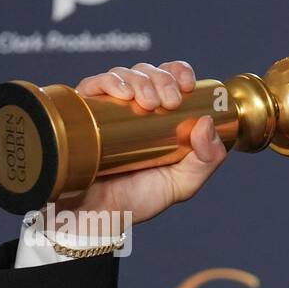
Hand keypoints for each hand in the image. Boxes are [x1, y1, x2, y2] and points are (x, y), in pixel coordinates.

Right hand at [54, 61, 227, 224]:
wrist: (98, 216)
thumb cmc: (137, 200)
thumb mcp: (183, 183)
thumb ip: (207, 159)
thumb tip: (207, 121)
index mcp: (158, 118)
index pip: (169, 79)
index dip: (178, 72)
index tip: (188, 83)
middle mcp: (132, 108)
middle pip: (148, 72)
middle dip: (163, 79)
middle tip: (171, 100)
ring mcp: (106, 108)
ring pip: (124, 74)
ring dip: (141, 80)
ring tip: (149, 103)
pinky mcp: (81, 112)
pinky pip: (92, 84)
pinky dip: (111, 82)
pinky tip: (124, 95)